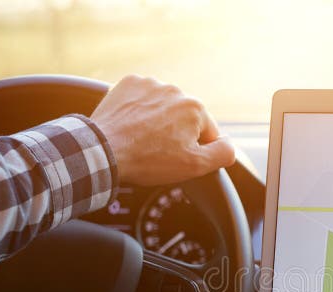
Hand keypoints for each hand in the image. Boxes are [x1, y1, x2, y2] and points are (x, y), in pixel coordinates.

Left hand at [90, 75, 234, 185]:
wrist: (103, 151)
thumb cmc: (148, 160)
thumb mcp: (195, 166)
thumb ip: (223, 153)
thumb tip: (229, 144)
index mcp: (196, 108)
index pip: (207, 133)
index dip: (195, 150)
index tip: (177, 159)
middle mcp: (176, 90)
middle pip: (185, 118)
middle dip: (177, 134)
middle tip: (158, 152)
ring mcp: (150, 84)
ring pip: (164, 107)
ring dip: (159, 121)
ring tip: (142, 140)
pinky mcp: (129, 83)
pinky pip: (143, 98)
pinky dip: (140, 111)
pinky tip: (132, 126)